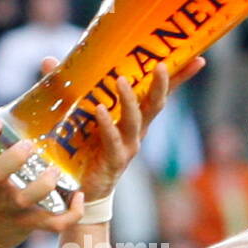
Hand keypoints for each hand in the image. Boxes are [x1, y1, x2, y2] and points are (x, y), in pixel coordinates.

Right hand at [0, 120, 86, 247]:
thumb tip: (1, 115)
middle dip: (14, 158)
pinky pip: (54, 224)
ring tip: (55, 169)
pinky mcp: (28, 224)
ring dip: (44, 183)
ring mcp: (11, 208)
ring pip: (27, 198)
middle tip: (28, 145)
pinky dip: (71, 214)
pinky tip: (78, 196)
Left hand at [67, 54, 204, 201]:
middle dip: (161, 85)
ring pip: (134, 120)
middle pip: (155, 105)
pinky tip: (99, 109)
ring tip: (122, 80)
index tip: (197, 60)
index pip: (159, 94)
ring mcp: (127, 146)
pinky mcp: (113, 160)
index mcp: (134, 117)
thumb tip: (49, 60)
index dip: (179, 78)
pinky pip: (112, 140)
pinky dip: (105, 125)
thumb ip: (67, 88)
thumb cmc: (84, 148)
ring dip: (130, 100)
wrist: (81, 187)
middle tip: (161, 64)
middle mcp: (137, 130)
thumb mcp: (77, 113)